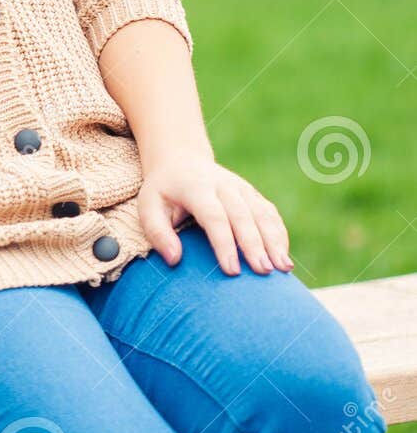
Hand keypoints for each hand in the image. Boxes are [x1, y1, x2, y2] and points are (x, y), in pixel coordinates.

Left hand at [137, 153, 292, 276]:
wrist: (181, 160)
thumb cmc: (163, 190)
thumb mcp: (148, 206)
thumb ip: (158, 232)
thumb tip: (174, 260)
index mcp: (197, 187)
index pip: (215, 217)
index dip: (224, 243)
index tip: (232, 270)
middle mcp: (224, 185)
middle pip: (243, 216)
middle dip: (255, 245)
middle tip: (263, 272)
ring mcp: (241, 188)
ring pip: (262, 213)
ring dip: (275, 240)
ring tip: (283, 268)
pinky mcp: (252, 194)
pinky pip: (270, 213)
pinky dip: (279, 234)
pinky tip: (284, 256)